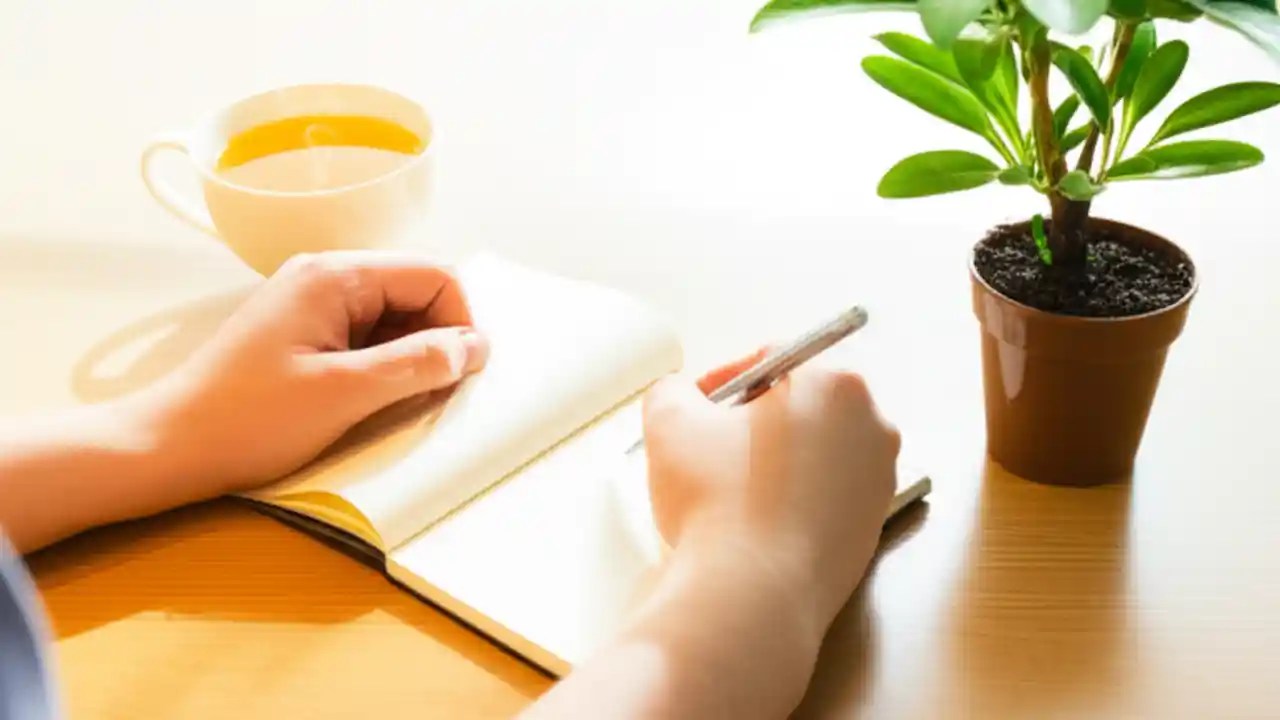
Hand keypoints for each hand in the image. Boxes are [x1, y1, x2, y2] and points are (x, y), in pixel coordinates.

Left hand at [139, 251, 488, 496]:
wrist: (169, 447)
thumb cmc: (249, 419)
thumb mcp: (344, 393)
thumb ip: (416, 363)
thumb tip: (474, 346)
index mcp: (335, 276)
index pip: (433, 274)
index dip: (460, 322)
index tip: (461, 373)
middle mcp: (325, 277)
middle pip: (415, 291)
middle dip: (438, 338)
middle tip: (434, 392)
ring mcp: (312, 305)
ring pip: (394, 318)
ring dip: (412, 356)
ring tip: (399, 401)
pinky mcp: (304, 335)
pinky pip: (367, 338)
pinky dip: (384, 366)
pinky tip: (373, 400)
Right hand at [642, 353, 899, 622]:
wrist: (749, 598)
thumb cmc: (718, 504)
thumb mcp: (669, 419)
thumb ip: (674, 389)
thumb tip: (683, 397)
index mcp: (836, 385)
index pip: (773, 359)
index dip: (724, 377)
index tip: (699, 403)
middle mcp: (873, 428)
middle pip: (802, 405)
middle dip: (755, 419)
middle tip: (711, 442)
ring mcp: (878, 483)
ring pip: (815, 453)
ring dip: (773, 460)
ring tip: (728, 486)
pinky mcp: (870, 530)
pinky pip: (824, 498)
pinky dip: (791, 500)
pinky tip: (752, 520)